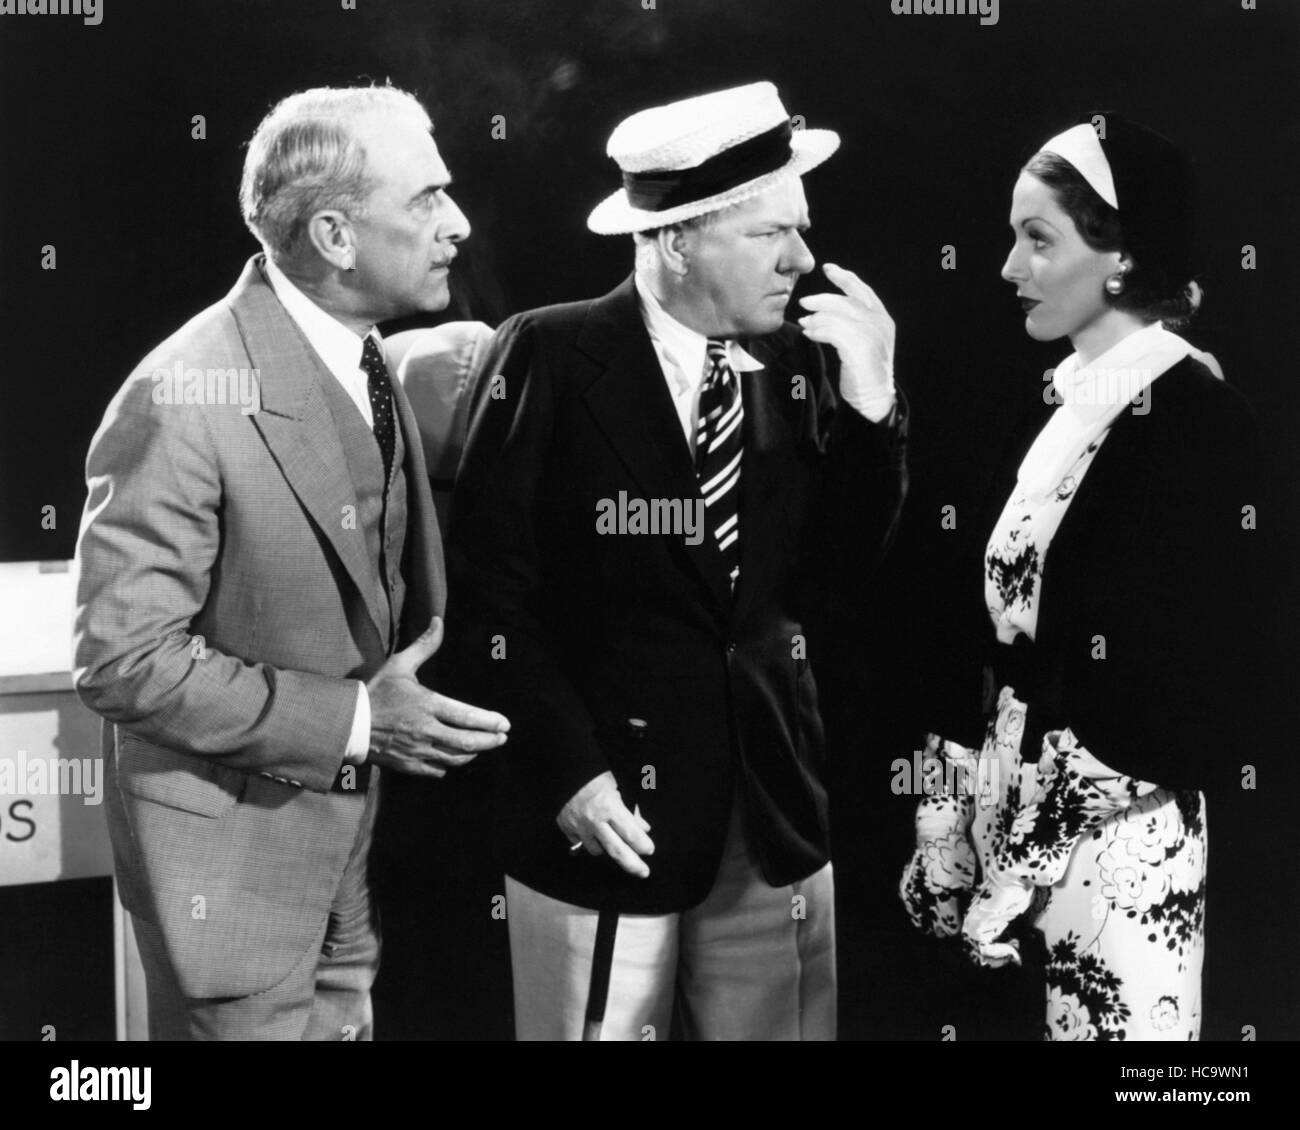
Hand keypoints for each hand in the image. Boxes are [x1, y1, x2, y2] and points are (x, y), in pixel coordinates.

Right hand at [366, 616, 509, 777]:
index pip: (467, 717)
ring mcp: (417, 750)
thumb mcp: (399, 664)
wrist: (347, 722)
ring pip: (455, 758)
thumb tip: (438, 621)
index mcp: (426, 705)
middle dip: (490, 741)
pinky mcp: (408, 765)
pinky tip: (453, 758)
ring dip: (472, 753)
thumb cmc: (375, 691)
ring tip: (482, 746)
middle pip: (467, 742)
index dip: (489, 722)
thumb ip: (424, 646)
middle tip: (502, 738)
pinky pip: (437, 770)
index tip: (505, 724)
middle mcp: (425, 730)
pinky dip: (449, 765)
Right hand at [557, 771, 653, 877]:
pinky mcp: (567, 830)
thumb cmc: (594, 777)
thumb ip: (630, 811)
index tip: (649, 850)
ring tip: (613, 842)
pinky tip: (593, 835)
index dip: (642, 844)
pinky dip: (589, 842)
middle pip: (617, 851)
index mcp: (610, 808)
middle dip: (633, 864)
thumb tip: (643, 828)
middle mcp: (595, 822)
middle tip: (644, 872)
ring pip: (597, 851)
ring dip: (607, 849)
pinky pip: (580, 844)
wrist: (564, 772)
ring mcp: (579, 828)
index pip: (631, 834)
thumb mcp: (618, 788)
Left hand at [797, 263, 895, 404]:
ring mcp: (872, 336)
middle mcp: (880, 324)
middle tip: (804, 301)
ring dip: (818, 317)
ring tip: (804, 323)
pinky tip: (809, 334)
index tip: (828, 268)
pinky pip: (834, 332)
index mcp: (883, 319)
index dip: (844, 278)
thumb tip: (820, 312)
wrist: (873, 401)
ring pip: (839, 316)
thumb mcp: (861, 343)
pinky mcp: (861, 349)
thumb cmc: (863, 374)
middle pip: (848, 301)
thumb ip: (851, 325)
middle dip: (823, 298)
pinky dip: (819, 331)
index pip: (862, 291)